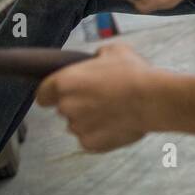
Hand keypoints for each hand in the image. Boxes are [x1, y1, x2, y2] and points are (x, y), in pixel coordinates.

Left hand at [35, 43, 156, 152]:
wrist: (152, 99)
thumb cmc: (133, 74)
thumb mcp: (115, 51)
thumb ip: (97, 56)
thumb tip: (98, 59)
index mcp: (65, 82)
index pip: (42, 95)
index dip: (52, 94)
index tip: (64, 94)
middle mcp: (66, 106)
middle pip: (64, 109)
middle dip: (78, 105)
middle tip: (101, 98)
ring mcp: (78, 127)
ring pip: (78, 125)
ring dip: (90, 120)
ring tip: (114, 111)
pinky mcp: (91, 144)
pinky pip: (91, 139)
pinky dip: (101, 134)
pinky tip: (117, 123)